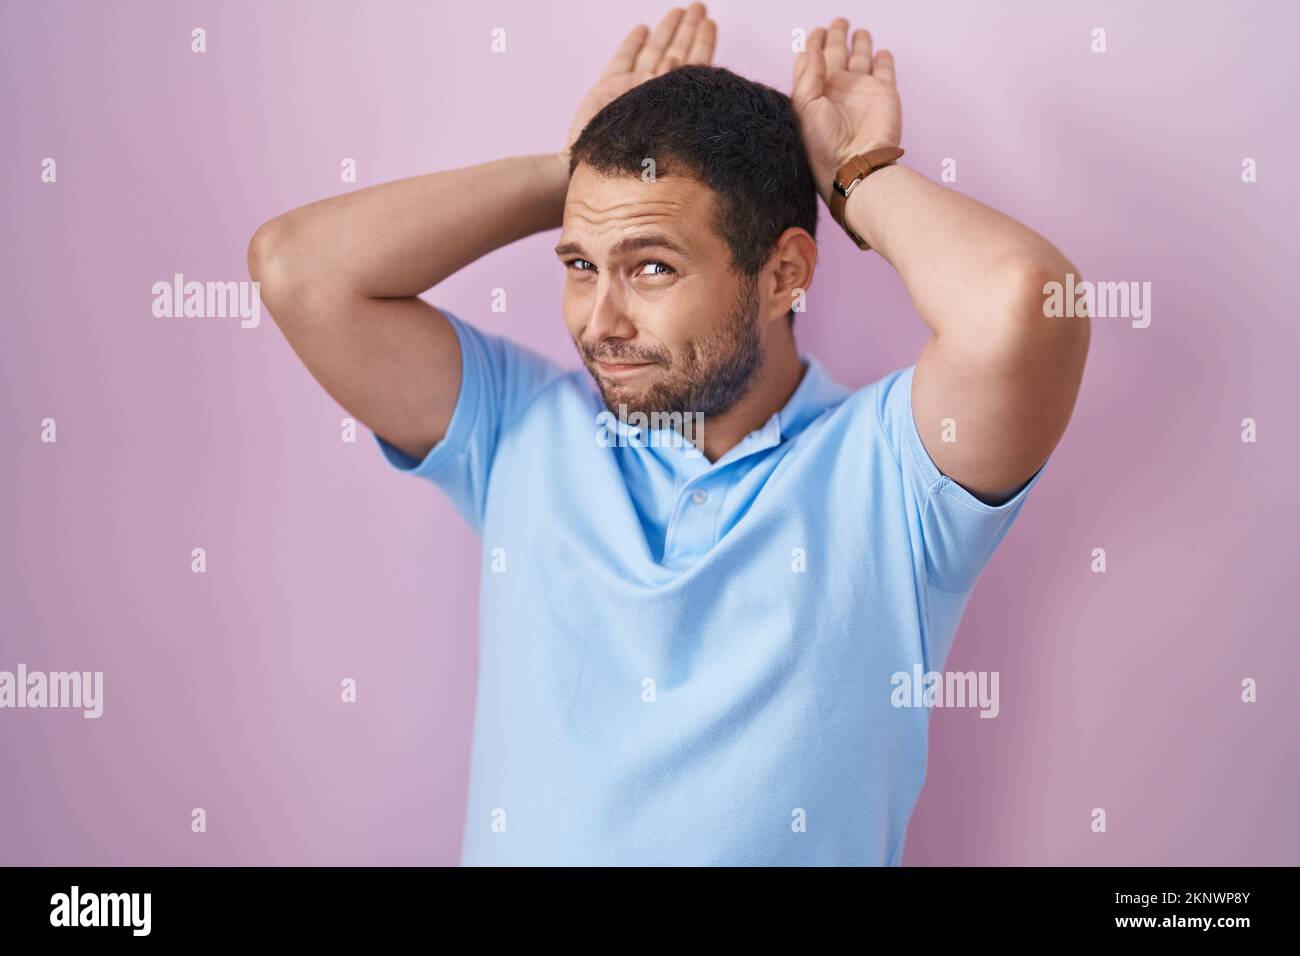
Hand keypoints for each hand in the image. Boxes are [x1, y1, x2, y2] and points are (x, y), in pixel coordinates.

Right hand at [563, 3, 716, 154]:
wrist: (597, 174)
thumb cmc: (637, 167)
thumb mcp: (669, 137)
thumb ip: (679, 108)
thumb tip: (695, 80)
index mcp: (674, 104)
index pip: (693, 67)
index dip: (702, 45)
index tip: (711, 24)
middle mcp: (655, 93)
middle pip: (676, 54)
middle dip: (688, 30)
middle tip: (699, 6)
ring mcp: (631, 89)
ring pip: (653, 52)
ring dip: (666, 31)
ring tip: (678, 11)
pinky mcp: (608, 89)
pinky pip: (623, 60)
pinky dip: (632, 44)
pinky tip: (643, 30)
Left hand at [791, 19, 901, 203]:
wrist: (855, 163)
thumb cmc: (823, 144)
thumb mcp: (804, 107)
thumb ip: (808, 75)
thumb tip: (812, 48)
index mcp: (815, 91)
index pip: (811, 62)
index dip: (812, 46)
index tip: (813, 34)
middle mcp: (837, 89)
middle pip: (836, 54)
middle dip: (835, 36)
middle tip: (837, 22)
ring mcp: (861, 89)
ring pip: (860, 58)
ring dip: (859, 44)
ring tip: (856, 31)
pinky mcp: (884, 92)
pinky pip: (884, 70)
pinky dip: (883, 60)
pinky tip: (880, 52)